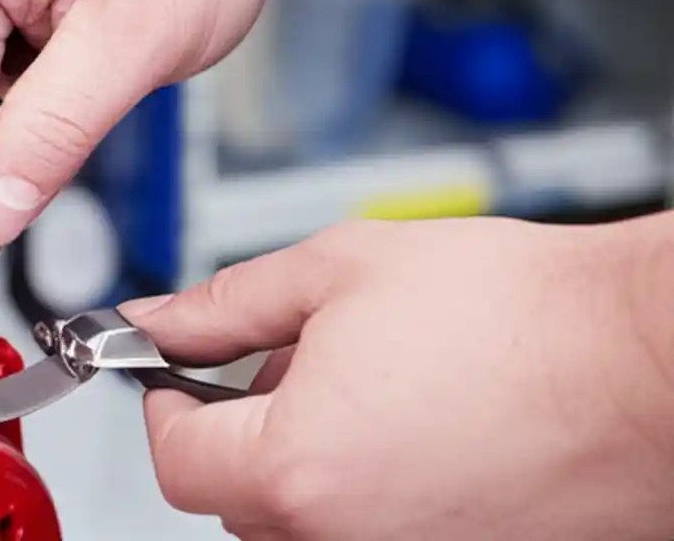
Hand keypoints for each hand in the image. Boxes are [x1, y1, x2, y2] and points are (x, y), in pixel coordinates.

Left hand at [121, 216, 673, 539]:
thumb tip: (159, 320)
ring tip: (373, 385)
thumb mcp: (337, 271)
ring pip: (302, 516)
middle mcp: (340, 540)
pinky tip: (416, 425)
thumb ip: (225, 305)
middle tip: (293, 359)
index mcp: (295, 470)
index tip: (176, 373)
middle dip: (243, 424)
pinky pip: (370, 531)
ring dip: (306, 455)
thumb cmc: (522, 317)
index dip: (164, 404)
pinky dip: (367, 486)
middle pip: (236, 494)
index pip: (174, 461)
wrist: (648, 363)